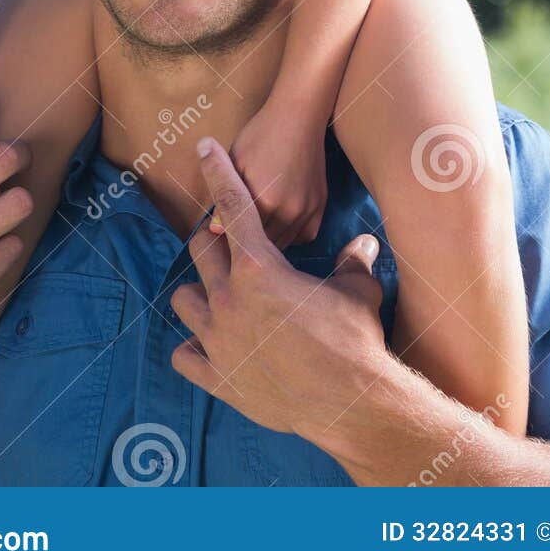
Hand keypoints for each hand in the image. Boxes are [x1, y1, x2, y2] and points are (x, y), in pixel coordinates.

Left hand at [170, 137, 387, 439]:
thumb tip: (364, 242)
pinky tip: (209, 344)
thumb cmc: (356, 339)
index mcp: (260, 267)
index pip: (232, 204)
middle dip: (214, 241)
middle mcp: (230, 298)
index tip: (204, 147)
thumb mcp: (358, 290)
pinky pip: (185, 355)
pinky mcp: (218, 378)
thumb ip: (353, 260)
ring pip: (185, 300)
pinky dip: (194, 347)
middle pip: (201, 250)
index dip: (218, 171)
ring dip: (200, 294)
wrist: (350, 402)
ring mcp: (219, 340)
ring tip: (220, 298)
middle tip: (229, 248)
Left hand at [220, 97, 328, 247]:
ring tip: (255, 231)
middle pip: (263, 247)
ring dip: (268, 243)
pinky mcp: (320, 206)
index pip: (240, 240)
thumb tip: (214, 230)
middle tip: (236, 231)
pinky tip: (278, 223)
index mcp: (263, 202)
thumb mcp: (234, 161)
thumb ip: (224, 197)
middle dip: (248, 244)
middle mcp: (288, 212)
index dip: (228, 239)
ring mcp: (307, 210)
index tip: (221, 232)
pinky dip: (290, 236)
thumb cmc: (260, 135)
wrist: (298, 116)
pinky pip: (304, 236)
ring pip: (284, 245)